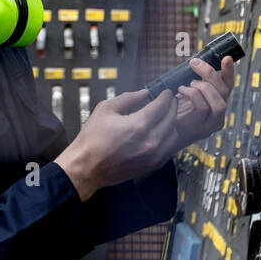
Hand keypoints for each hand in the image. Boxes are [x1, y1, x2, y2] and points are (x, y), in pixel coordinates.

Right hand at [55, 86, 188, 200]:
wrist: (87, 168)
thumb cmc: (92, 139)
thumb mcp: (106, 109)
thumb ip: (128, 98)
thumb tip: (144, 93)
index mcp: (138, 125)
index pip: (161, 105)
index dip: (165, 96)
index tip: (166, 91)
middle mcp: (150, 141)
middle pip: (171, 118)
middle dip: (171, 106)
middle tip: (168, 99)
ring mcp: (154, 155)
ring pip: (174, 134)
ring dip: (172, 121)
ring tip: (165, 114)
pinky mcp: (153, 165)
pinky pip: (169, 148)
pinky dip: (168, 137)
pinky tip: (161, 131)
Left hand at [173, 54, 234, 146]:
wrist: (165, 132)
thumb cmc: (175, 110)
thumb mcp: (187, 93)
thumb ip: (195, 82)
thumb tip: (195, 62)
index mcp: (217, 102)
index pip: (228, 85)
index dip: (229, 71)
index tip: (226, 58)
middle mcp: (219, 114)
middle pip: (224, 91)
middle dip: (210, 73)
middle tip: (195, 63)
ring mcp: (212, 124)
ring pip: (219, 103)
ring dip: (203, 87)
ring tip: (189, 82)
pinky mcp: (202, 130)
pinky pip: (202, 107)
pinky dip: (192, 94)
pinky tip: (181, 90)